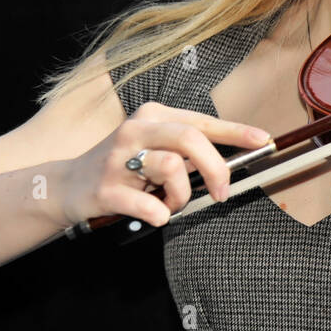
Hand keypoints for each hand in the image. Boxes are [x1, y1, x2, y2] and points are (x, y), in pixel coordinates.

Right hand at [54, 101, 270, 228]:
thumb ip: (189, 151)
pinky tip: (155, 214)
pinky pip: (148, 204)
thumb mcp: (155, 148)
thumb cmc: (123, 167)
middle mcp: (136, 130)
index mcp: (153, 115)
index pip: (202, 121)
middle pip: (190, 139)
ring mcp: (118, 158)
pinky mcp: (105, 188)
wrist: (66, 185)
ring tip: (170, 203)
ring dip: (181, 196)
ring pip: (172, 169)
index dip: (236, 131)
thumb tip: (233, 160)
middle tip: (221, 193)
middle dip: (215, 168)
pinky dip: (160, 213)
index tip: (263, 139)